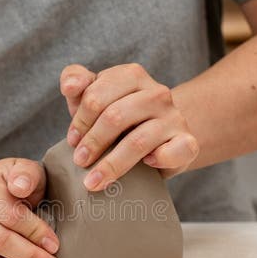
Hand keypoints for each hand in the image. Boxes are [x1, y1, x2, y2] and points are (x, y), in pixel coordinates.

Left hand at [60, 63, 198, 189]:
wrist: (158, 137)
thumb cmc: (118, 118)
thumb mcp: (94, 97)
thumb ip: (76, 82)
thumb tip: (69, 86)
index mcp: (132, 76)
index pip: (97, 95)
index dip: (80, 121)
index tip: (72, 141)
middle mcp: (157, 93)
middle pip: (115, 116)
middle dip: (93, 142)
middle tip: (79, 162)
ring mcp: (175, 117)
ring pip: (138, 140)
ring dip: (112, 164)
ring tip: (93, 181)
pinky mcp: (187, 142)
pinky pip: (176, 151)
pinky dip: (160, 159)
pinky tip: (147, 165)